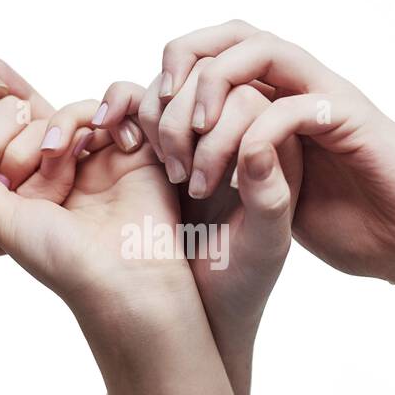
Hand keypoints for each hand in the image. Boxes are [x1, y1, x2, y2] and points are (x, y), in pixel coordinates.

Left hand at [0, 106, 187, 316]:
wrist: (125, 283)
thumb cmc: (64, 261)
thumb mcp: (2, 219)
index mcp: (44, 182)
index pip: (23, 125)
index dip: (7, 93)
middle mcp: (79, 166)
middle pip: (54, 109)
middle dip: (34, 108)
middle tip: (32, 136)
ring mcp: (114, 158)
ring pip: (92, 104)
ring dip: (75, 115)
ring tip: (65, 149)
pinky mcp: (148, 153)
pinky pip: (135, 105)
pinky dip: (121, 105)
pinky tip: (109, 131)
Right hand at [99, 70, 301, 340]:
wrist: (198, 313)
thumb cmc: (240, 286)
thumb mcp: (263, 251)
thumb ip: (271, 198)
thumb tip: (259, 144)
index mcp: (276, 151)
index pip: (249, 98)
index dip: (221, 128)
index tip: (203, 184)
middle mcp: (237, 133)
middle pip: (209, 81)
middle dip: (185, 118)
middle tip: (178, 175)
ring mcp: (195, 135)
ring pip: (172, 85)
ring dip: (154, 111)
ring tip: (158, 166)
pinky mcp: (156, 143)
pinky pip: (138, 100)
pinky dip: (123, 108)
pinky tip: (118, 141)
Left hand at [135, 21, 394, 290]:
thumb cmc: (350, 225)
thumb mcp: (269, 199)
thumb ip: (233, 172)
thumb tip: (177, 164)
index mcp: (275, 101)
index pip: (210, 57)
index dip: (164, 84)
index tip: (138, 135)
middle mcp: (298, 87)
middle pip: (228, 35)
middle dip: (180, 69)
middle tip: (159, 129)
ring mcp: (326, 96)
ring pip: (258, 50)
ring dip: (213, 89)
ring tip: (190, 142)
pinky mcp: (352, 118)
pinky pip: (294, 103)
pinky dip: (255, 130)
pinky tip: (238, 169)